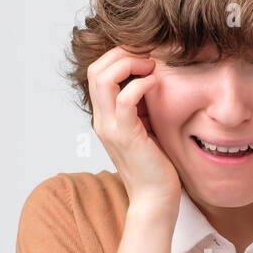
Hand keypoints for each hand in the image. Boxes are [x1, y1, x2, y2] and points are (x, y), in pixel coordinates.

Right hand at [87, 45, 181, 213]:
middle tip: (149, 56)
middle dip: (122, 53)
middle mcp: (102, 119)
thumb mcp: (147, 127)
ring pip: (104, 78)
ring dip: (129, 63)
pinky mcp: (125, 136)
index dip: (119, 56)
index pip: (98, 72)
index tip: (146, 56)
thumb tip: (156, 78)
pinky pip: (125, 98)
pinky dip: (141, 84)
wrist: (155, 199)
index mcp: (105, 116)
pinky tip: (156, 83)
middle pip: (96, 69)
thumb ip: (144, 105)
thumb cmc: (156, 165)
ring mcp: (111, 127)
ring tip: (152, 67)